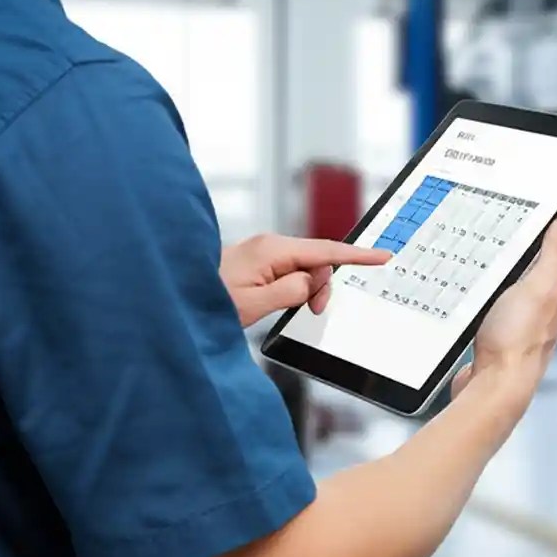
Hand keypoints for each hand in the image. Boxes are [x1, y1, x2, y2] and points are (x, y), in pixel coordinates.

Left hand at [220, 234, 390, 327]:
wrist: (174, 297)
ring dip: (306, 290)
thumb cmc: (206, 300)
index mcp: (272, 250)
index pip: (326, 250)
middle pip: (317, 260)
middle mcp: (269, 245)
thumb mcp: (256, 304)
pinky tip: (286, 300)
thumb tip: (312, 282)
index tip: (382, 255)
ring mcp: (262, 252)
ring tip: (289, 310)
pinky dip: (295, 287)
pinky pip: (289, 272)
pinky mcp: (256, 262)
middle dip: (323, 285)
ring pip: (303, 268)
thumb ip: (292, 290)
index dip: (357, 255)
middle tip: (313, 311)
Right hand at [451, 212, 556, 399]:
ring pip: (503, 297)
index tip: (517, 220)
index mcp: (555, 299)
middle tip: (488, 241)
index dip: (534, 240)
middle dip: (509, 262)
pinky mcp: (494, 345)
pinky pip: (485, 317)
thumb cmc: (517, 343)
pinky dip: (478, 307)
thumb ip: (555, 252)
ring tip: (475, 269)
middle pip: (524, 278)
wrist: (491, 389)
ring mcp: (516, 332)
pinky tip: (466, 305)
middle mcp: (539, 316)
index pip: (547, 259)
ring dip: (491, 285)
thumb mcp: (538, 285)